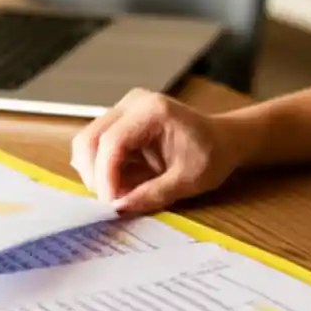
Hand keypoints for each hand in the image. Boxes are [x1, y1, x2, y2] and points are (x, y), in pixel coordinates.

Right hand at [70, 88, 246, 213]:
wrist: (222, 139)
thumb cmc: (212, 155)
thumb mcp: (189, 180)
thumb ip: (153, 194)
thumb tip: (119, 207)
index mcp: (153, 111)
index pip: (112, 141)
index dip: (105, 176)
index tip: (109, 204)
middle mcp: (132, 103)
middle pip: (90, 138)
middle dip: (94, 175)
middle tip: (110, 202)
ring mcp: (122, 110)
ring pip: (87, 142)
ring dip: (94, 173)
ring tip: (117, 193)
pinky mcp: (118, 121)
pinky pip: (95, 145)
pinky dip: (99, 168)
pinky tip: (118, 183)